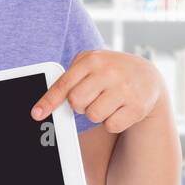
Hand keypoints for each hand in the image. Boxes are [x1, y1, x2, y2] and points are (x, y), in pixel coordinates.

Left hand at [32, 50, 164, 133]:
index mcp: (93, 59)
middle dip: (80, 105)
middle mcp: (109, 72)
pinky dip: (112, 121)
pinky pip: (111, 125)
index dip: (48, 101)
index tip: (37, 114)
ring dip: (97, 113)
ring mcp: (125, 89)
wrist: (147, 76)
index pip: (64, 84)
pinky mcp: (137, 106)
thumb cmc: (110, 71)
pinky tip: (120, 108)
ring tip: (108, 101)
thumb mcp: (91, 64)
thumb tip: (45, 105)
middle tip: (92, 98)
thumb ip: (70, 78)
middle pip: (77, 102)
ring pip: (93, 115)